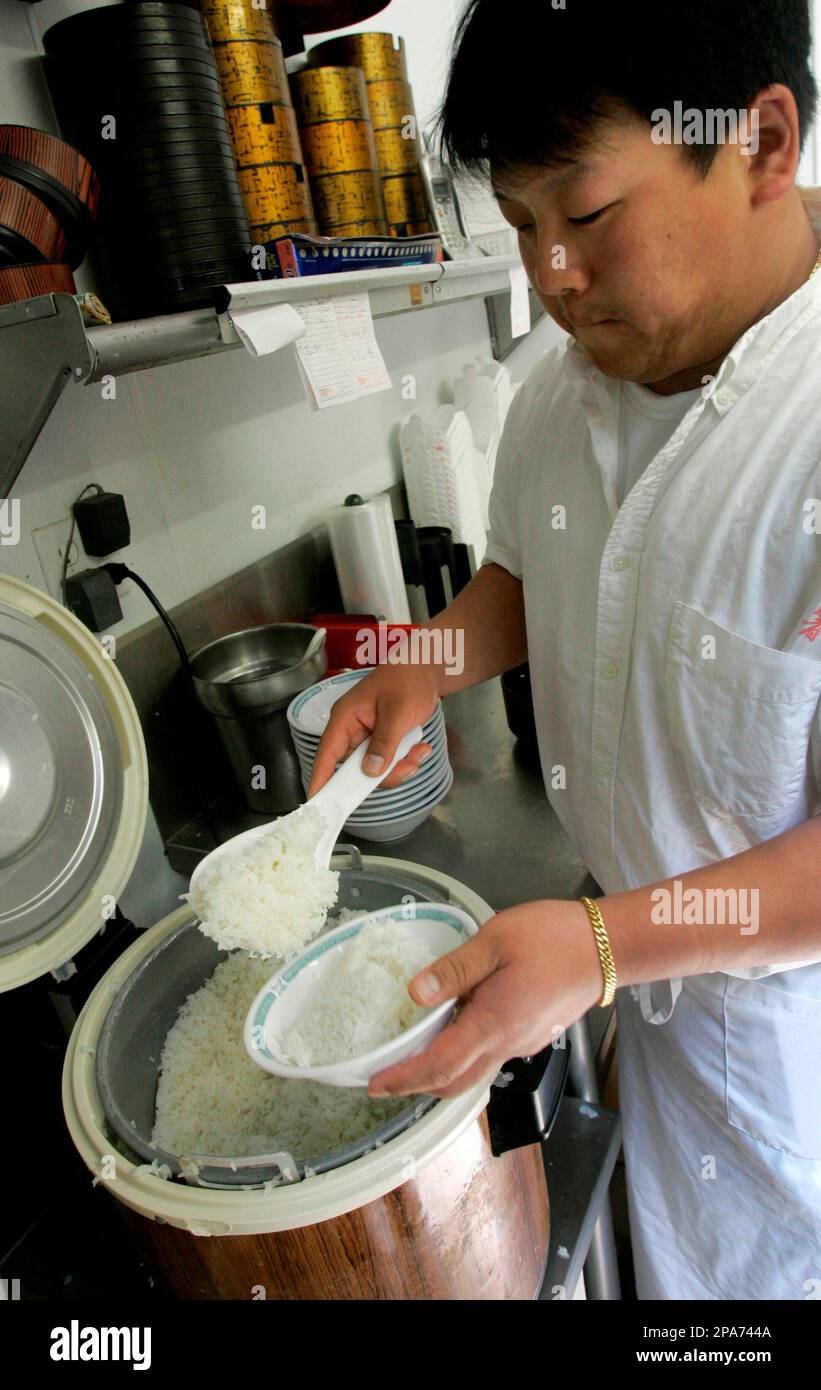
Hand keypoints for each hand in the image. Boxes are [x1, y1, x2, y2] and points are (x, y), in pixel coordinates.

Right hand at [308, 663, 440, 794]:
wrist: (426, 669)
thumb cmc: (406, 680)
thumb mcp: (397, 711)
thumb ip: (384, 742)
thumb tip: (370, 772)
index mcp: (345, 719)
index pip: (326, 754)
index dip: (320, 779)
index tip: (318, 803)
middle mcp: (352, 732)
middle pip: (355, 769)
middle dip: (383, 774)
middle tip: (408, 767)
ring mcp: (368, 739)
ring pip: (375, 770)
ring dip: (400, 766)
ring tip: (419, 751)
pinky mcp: (382, 743)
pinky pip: (389, 763)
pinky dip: (407, 760)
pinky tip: (421, 747)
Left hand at [368, 900, 602, 1098]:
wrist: (609, 947)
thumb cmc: (553, 938)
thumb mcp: (496, 941)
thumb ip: (454, 970)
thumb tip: (414, 994)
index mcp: (493, 1024)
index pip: (439, 1066)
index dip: (404, 1079)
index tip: (374, 1085)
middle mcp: (508, 1044)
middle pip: (456, 1083)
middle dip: (418, 1086)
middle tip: (388, 1078)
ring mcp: (524, 1042)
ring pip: (476, 1071)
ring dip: (443, 1072)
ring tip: (416, 1052)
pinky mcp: (535, 1033)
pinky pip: (492, 1055)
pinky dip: (466, 1054)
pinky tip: (457, 1027)